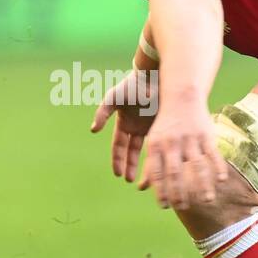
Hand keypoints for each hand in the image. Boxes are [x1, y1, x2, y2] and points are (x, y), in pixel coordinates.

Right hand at [90, 68, 159, 182]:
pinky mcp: (164, 126)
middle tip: (130, 181)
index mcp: (124, 124)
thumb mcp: (113, 98)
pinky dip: (161, 155)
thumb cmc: (131, 85)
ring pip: (148, 151)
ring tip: (146, 180)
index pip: (119, 147)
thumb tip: (93, 130)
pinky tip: (162, 166)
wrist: (154, 76)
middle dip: (130, 167)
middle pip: (132, 153)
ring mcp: (151, 128)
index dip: (117, 160)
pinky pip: (161, 145)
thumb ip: (102, 113)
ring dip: (146, 165)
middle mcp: (137, 128)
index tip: (118, 174)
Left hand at [138, 103, 229, 209]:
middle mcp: (172, 143)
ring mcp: (190, 139)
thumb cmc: (165, 125)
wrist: (181, 96)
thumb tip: (141, 188)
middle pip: (175, 173)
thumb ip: (150, 165)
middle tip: (182, 207)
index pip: (156, 172)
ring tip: (206, 200)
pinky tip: (221, 181)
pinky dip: (218, 167)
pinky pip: (213, 154)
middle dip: (178, 193)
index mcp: (156, 145)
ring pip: (196, 166)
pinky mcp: (206, 135)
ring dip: (202, 185)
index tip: (164, 206)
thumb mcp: (153, 141)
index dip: (160, 190)